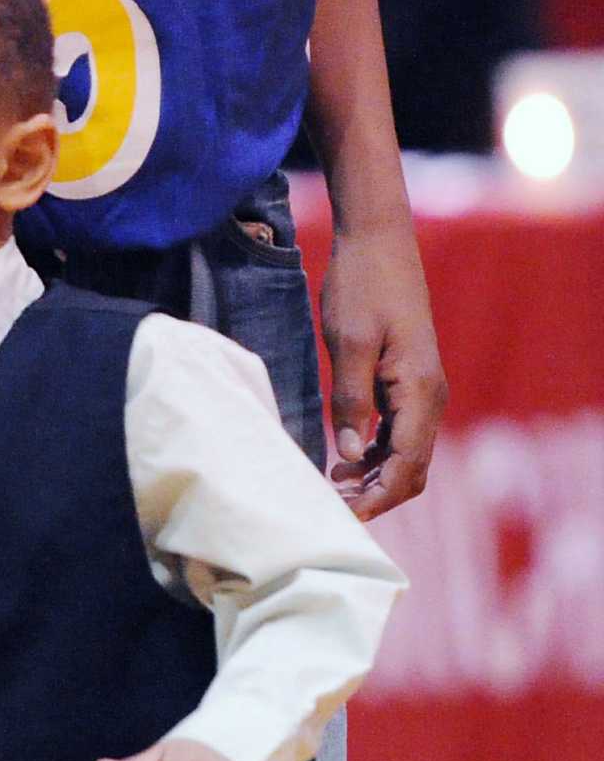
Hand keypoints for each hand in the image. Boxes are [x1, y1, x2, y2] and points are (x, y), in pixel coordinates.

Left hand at [320, 220, 446, 518]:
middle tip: (332, 509)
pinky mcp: (406, 382)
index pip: (407, 466)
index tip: (343, 516)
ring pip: (405, 453)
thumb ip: (349, 400)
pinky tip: (342, 460)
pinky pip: (397, 432)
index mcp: (420, 392)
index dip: (378, 498)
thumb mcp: (349, 343)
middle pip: (412, 469)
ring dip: (374, 477)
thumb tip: (345, 454)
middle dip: (378, 494)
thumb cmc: (361, 287)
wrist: (377, 243)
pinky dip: (373, 454)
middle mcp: (430, 397)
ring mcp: (420, 390)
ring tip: (331, 489)